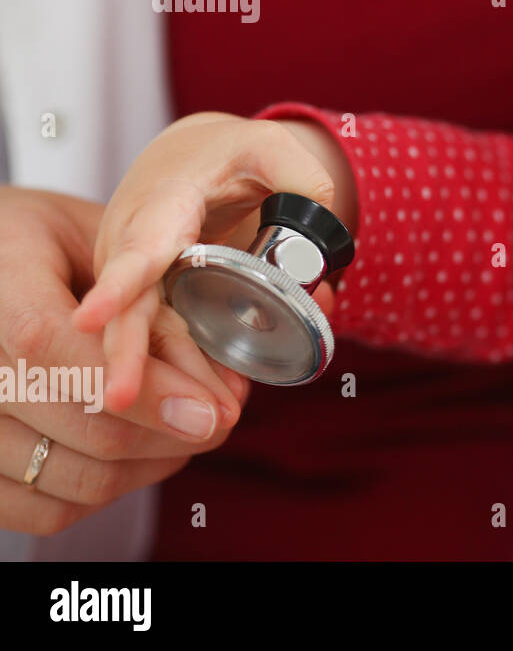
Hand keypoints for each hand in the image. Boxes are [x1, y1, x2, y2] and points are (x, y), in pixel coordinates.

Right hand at [0, 186, 249, 535]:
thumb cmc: (46, 246)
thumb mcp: (102, 246)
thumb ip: (155, 309)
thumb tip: (225, 391)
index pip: (52, 349)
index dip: (142, 391)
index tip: (211, 410)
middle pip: (77, 427)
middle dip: (168, 435)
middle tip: (218, 420)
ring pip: (72, 479)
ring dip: (148, 467)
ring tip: (185, 432)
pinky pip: (43, 511)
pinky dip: (105, 493)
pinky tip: (138, 456)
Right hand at [71, 113, 344, 410]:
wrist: (187, 161)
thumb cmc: (229, 156)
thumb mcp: (269, 147)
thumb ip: (303, 179)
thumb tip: (320, 243)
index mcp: (159, 206)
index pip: (138, 248)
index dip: (116, 285)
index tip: (85, 320)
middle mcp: (132, 248)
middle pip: (127, 311)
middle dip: (127, 360)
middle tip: (122, 401)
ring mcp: (133, 281)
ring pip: (146, 340)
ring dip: (173, 381)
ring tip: (220, 416)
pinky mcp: (143, 305)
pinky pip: (160, 346)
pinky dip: (184, 377)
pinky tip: (220, 406)